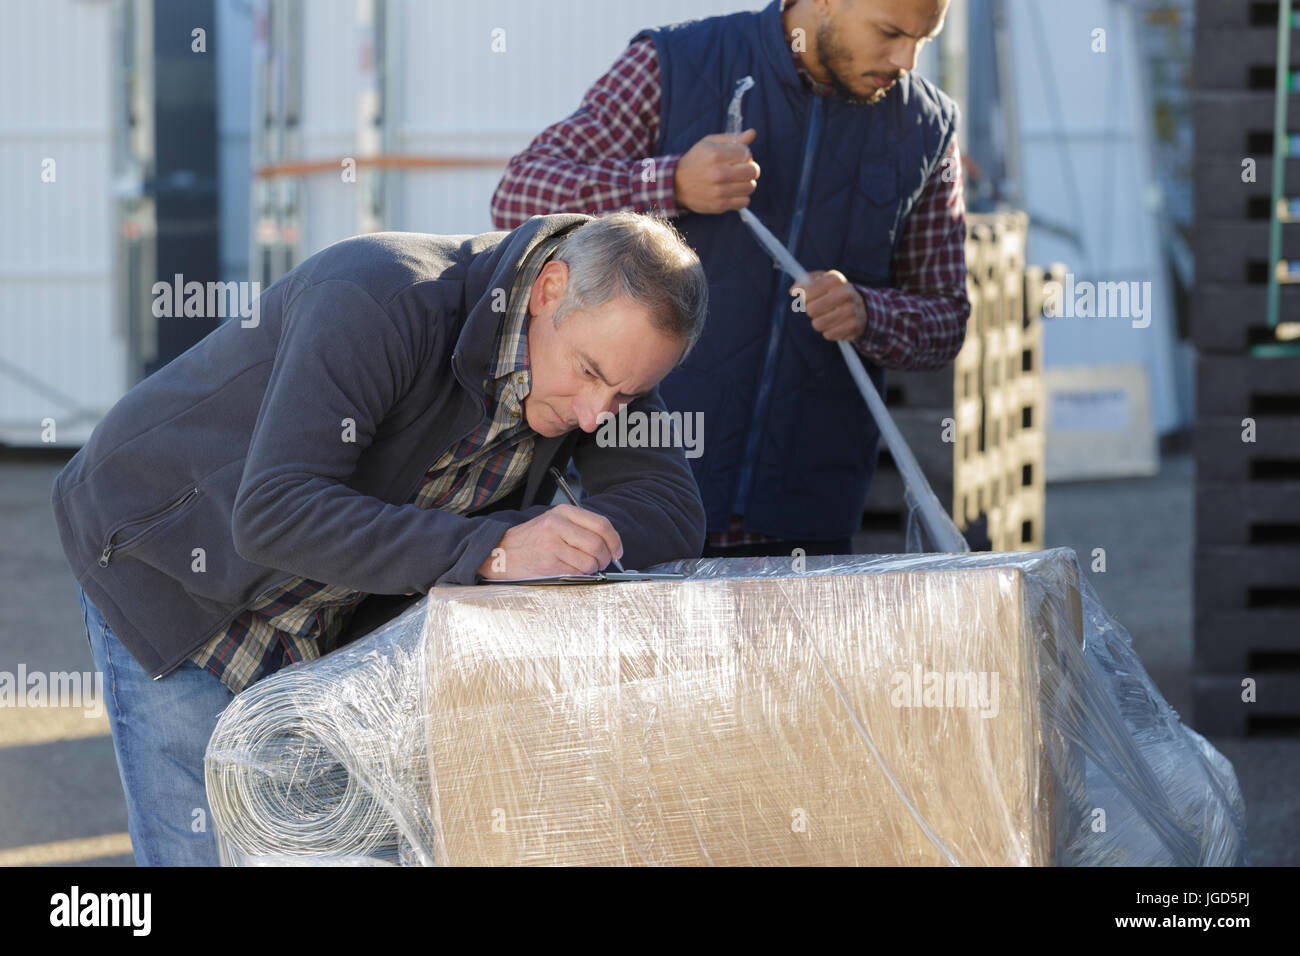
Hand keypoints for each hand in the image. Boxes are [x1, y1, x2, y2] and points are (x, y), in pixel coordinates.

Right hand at [476, 504, 623, 579]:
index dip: (615, 541)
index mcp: (563, 512)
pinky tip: (569, 571)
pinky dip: (579, 576)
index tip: (618, 552)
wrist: (500, 551)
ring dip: (592, 569)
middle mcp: (557, 525)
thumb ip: (580, 528)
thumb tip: (611, 545)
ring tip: (582, 567)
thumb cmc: (532, 539)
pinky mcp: (548, 563)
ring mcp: (552, 544)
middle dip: (605, 558)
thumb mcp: (554, 522)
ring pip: (589, 562)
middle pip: (598, 544)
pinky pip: (576, 573)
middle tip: (602, 564)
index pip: (601, 524)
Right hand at [673, 128, 760, 213]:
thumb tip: (752, 133)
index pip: (746, 153)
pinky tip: (733, 191)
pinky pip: (744, 202)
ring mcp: (719, 191)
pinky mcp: (720, 205)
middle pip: (753, 171)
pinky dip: (742, 197)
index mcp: (716, 154)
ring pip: (751, 187)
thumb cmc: (696, 161)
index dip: (745, 154)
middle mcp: (718, 173)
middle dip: (750, 168)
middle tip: (741, 169)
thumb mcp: (709, 143)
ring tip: (736, 181)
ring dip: (746, 183)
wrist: (677, 184)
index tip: (737, 157)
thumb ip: (732, 138)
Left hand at [790, 270, 868, 341]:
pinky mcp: (853, 326)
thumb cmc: (835, 292)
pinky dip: (829, 331)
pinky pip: (828, 335)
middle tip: (820, 308)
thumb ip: (804, 282)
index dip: (804, 297)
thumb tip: (793, 291)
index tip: (810, 297)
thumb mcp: (821, 280)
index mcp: (834, 279)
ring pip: (818, 324)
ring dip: (819, 323)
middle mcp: (845, 293)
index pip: (806, 293)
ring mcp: (851, 310)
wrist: (862, 306)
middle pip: (811, 310)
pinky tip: (836, 324)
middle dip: (812, 311)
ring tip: (828, 316)